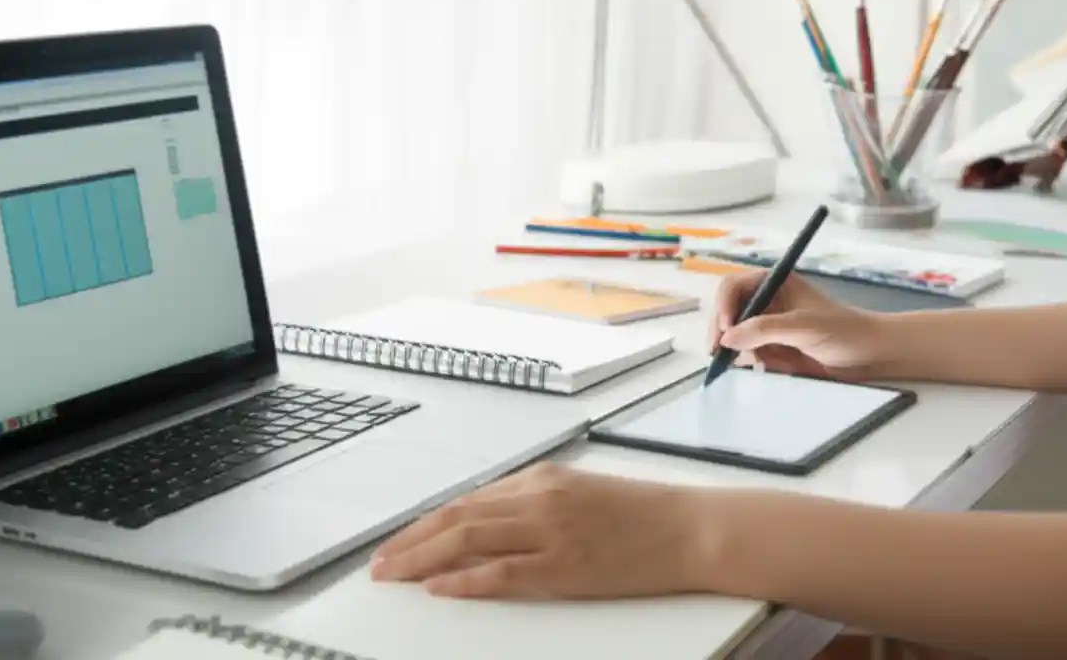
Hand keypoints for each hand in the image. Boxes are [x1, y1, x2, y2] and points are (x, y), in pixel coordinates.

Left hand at [370, 464, 705, 598]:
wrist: (687, 528)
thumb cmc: (640, 514)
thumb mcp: (580, 493)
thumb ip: (534, 503)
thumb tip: (487, 523)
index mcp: (541, 478)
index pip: (467, 501)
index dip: (425, 524)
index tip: (398, 541)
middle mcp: (539, 497)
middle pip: (456, 518)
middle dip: (409, 541)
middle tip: (379, 563)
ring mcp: (550, 530)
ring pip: (467, 539)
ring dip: (420, 558)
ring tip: (392, 575)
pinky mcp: (564, 565)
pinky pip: (500, 572)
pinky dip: (463, 580)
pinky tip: (437, 588)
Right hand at [708, 271, 887, 380]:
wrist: (869, 355)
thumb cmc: (843, 331)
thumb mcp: (803, 327)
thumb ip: (764, 330)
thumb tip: (728, 338)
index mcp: (774, 283)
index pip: (734, 287)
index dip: (724, 306)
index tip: (727, 330)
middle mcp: (767, 301)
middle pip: (727, 310)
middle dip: (721, 330)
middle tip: (718, 353)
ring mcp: (767, 326)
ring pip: (733, 334)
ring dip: (731, 348)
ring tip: (735, 362)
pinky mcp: (771, 348)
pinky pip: (746, 353)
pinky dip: (743, 361)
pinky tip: (753, 367)